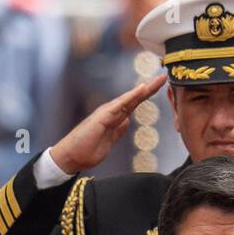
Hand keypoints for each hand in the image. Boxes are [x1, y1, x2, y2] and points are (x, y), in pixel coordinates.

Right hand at [49, 74, 167, 175]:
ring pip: (129, 99)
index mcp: (114, 118)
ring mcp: (106, 113)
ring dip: (144, 90)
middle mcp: (111, 112)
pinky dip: (131, 97)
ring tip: (158, 79)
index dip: (146, 95)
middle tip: (164, 76)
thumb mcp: (108, 142)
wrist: (70, 157)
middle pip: (134, 98)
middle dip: (150, 88)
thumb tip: (126, 122)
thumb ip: (117, 131)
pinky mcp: (102, 117)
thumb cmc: (86, 151)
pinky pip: (120, 105)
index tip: (159, 87)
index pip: (134, 104)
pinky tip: (141, 90)